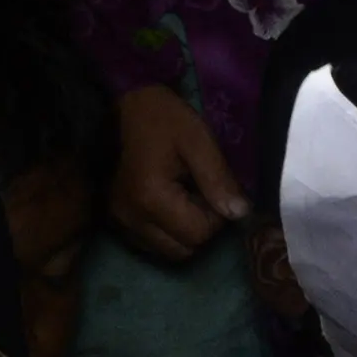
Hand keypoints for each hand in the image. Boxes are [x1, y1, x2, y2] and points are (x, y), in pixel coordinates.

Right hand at [112, 85, 248, 260]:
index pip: (198, 234)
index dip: (216, 217)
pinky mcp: (116, 219)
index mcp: (151, 198)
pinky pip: (151, 244)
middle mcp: (130, 217)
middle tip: (201, 193)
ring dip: (184, 232)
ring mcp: (119, 221)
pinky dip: (167, 231)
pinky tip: (170, 203)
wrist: (130, 105)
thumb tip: (240, 215)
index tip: (214, 189)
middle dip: (201, 227)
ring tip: (185, 197)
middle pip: (183, 250)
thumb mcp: (200, 142)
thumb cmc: (167, 120)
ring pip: (167, 251)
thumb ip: (219, 180)